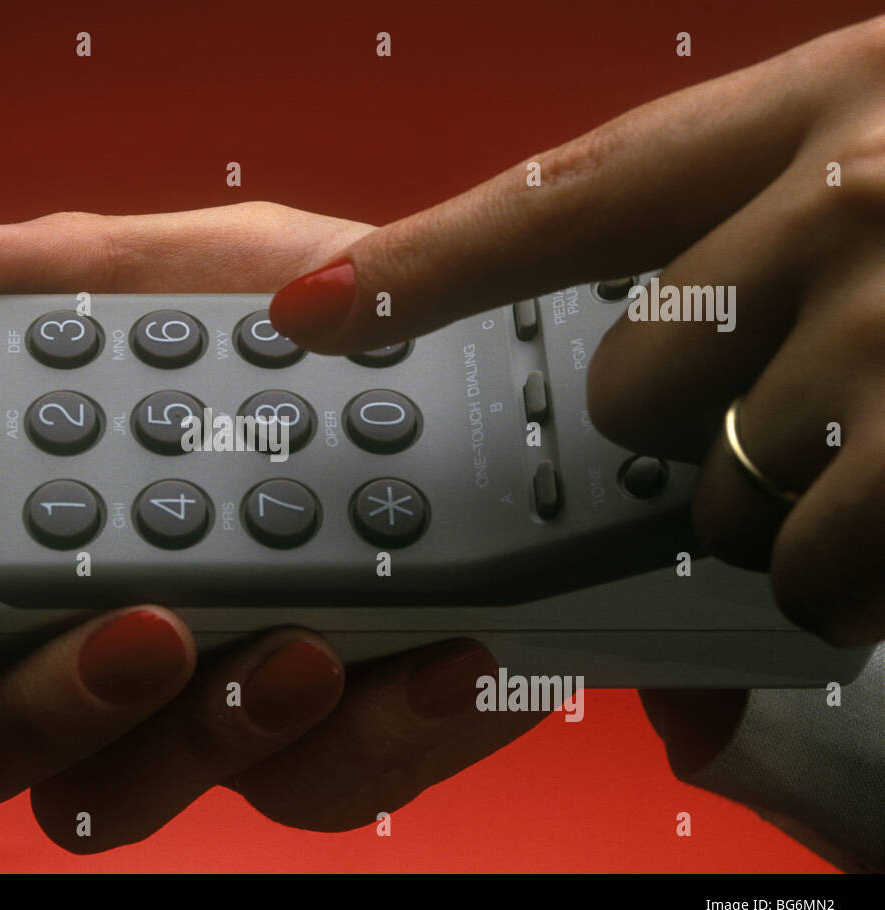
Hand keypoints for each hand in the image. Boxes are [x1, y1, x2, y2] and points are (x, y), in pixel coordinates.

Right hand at [0, 204, 546, 853]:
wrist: (501, 402)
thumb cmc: (338, 344)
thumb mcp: (209, 275)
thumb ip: (71, 275)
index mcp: (53, 544)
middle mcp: (107, 644)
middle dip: (43, 706)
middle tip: (130, 624)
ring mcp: (214, 710)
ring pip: (144, 796)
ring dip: (206, 734)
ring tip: (293, 646)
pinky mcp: (337, 746)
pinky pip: (320, 793)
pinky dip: (375, 735)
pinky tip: (432, 655)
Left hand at [267, 15, 884, 647]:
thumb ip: (766, 228)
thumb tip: (656, 359)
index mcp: (816, 107)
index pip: (563, 198)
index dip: (419, 261)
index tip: (307, 308)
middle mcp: (849, 206)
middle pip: (634, 388)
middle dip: (680, 430)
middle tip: (787, 406)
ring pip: (722, 494)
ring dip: (773, 509)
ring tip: (875, 461)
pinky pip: (821, 569)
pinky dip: (841, 576)